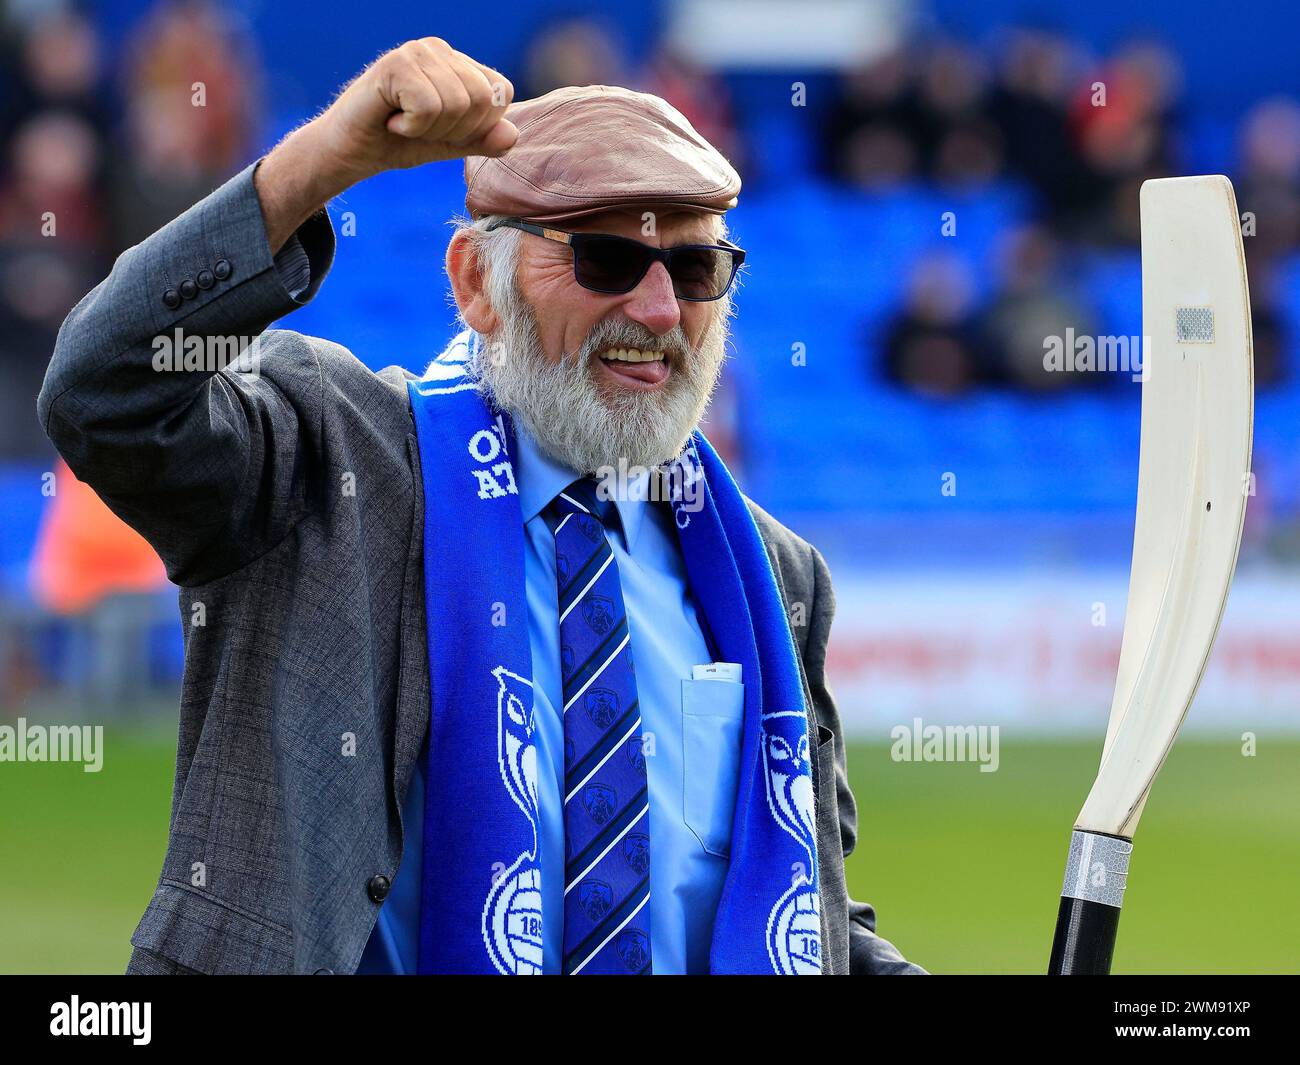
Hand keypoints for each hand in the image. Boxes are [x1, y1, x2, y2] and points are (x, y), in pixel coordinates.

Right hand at [317, 37, 516, 184]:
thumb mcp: (452, 145)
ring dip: (429, 129)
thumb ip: (483, 140)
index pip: (502, 93)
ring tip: (405, 123)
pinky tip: (392, 119)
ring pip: (457, 104)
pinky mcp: (396, 63)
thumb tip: (512, 135)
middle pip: (484, 99)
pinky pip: (429, 106)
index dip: (479, 125)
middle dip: (456, 130)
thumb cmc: (400, 143)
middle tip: (422, 128)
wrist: (354, 151)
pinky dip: (411, 126)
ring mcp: (418, 52)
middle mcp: (441, 50)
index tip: (446, 130)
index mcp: (460, 64)